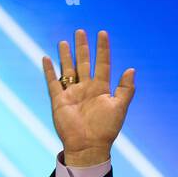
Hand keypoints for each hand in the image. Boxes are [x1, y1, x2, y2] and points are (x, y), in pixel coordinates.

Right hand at [42, 29, 134, 166]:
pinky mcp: (59, 99)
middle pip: (84, 63)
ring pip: (68, 69)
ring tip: (64, 41)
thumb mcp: (119, 108)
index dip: (103, 49)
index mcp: (102, 89)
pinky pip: (53, 82)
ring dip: (66, 55)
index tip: (102, 33)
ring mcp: (72, 93)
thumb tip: (131, 69)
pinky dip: (49, 70)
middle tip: (80, 31)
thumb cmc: (106, 129)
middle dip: (82, 48)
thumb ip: (125, 89)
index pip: (103, 64)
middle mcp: (87, 88)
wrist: (88, 145)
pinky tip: (46, 58)